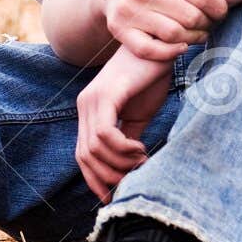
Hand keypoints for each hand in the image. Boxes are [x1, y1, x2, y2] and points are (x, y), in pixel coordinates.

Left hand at [75, 44, 173, 202]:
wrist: (159, 46)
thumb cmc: (150, 78)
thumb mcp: (138, 115)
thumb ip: (129, 139)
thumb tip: (129, 170)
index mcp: (90, 112)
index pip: (82, 155)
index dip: (95, 180)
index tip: (114, 196)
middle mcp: (85, 106)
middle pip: (84, 157)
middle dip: (109, 176)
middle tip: (135, 178)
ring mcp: (92, 100)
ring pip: (94, 148)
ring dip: (120, 162)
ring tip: (142, 158)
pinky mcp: (105, 94)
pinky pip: (105, 133)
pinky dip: (122, 148)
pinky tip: (139, 148)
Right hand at [93, 0, 226, 60]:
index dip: (219, 9)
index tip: (219, 12)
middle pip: (192, 18)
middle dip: (207, 24)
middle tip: (209, 24)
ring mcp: (128, 10)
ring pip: (174, 34)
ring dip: (193, 38)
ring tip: (198, 34)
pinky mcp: (119, 29)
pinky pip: (148, 49)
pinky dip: (169, 53)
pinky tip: (181, 47)